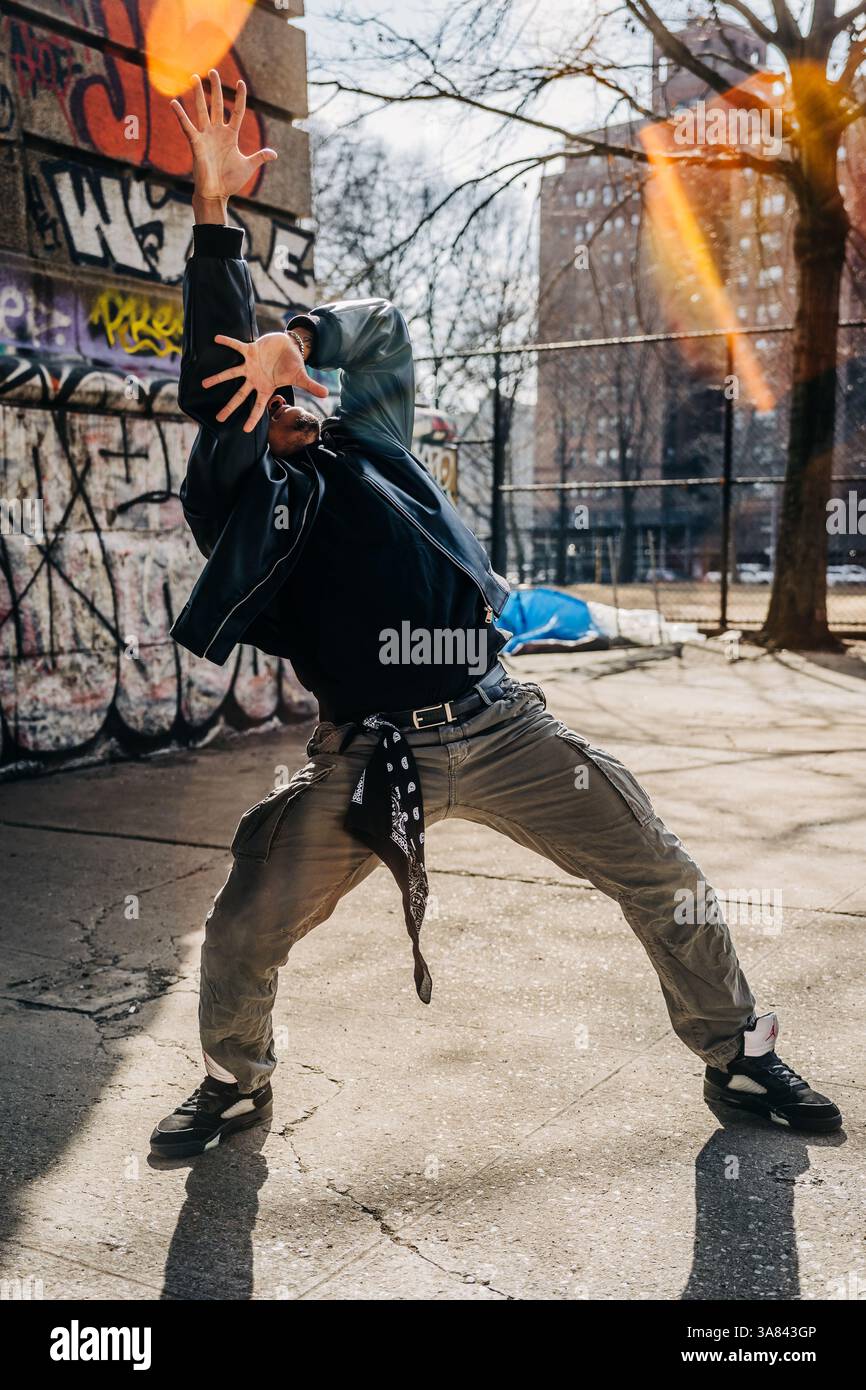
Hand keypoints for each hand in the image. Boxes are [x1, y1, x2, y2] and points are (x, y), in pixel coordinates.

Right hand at [170, 69, 275, 205]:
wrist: (216, 194)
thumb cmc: (230, 181)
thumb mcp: (248, 166)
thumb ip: (259, 157)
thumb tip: (274, 154)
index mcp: (231, 135)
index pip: (237, 112)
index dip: (240, 98)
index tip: (241, 83)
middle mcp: (218, 132)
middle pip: (217, 105)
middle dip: (215, 88)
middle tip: (212, 71)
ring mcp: (206, 136)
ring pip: (202, 110)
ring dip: (198, 94)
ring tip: (194, 77)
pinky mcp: (196, 143)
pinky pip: (187, 126)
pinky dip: (180, 115)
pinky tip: (174, 103)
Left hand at [202, 331, 328, 431]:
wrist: (289, 346)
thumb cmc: (292, 364)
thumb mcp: (301, 377)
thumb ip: (310, 386)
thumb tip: (326, 394)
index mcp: (266, 388)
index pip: (258, 406)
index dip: (252, 417)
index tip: (245, 430)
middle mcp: (255, 380)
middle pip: (240, 396)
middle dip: (229, 407)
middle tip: (218, 418)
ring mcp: (250, 366)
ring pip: (231, 374)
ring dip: (218, 379)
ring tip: (204, 384)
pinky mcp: (249, 351)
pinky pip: (236, 347)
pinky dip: (227, 342)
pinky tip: (216, 339)